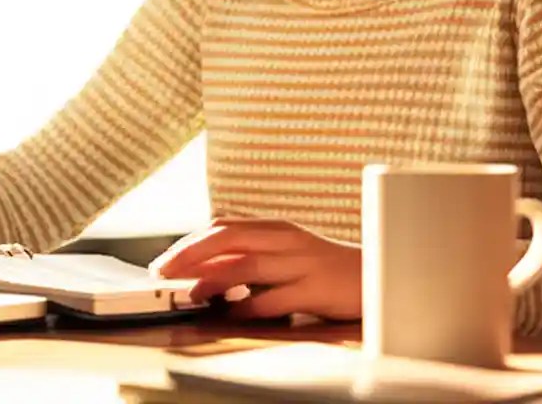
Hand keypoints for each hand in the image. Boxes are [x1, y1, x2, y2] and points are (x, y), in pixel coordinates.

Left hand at [149, 218, 362, 320]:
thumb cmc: (323, 269)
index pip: (222, 226)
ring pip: (248, 264)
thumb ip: (249, 257)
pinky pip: (277, 297)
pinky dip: (250, 307)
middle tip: (163, 273)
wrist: (378, 276)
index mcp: (274, 228)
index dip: (189, 242)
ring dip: (213, 278)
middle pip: (228, 238)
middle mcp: (286, 239)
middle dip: (190, 254)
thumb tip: (202, 270)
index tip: (163, 261)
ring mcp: (302, 263)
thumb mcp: (284, 254)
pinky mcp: (317, 289)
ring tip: (191, 293)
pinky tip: (233, 314)